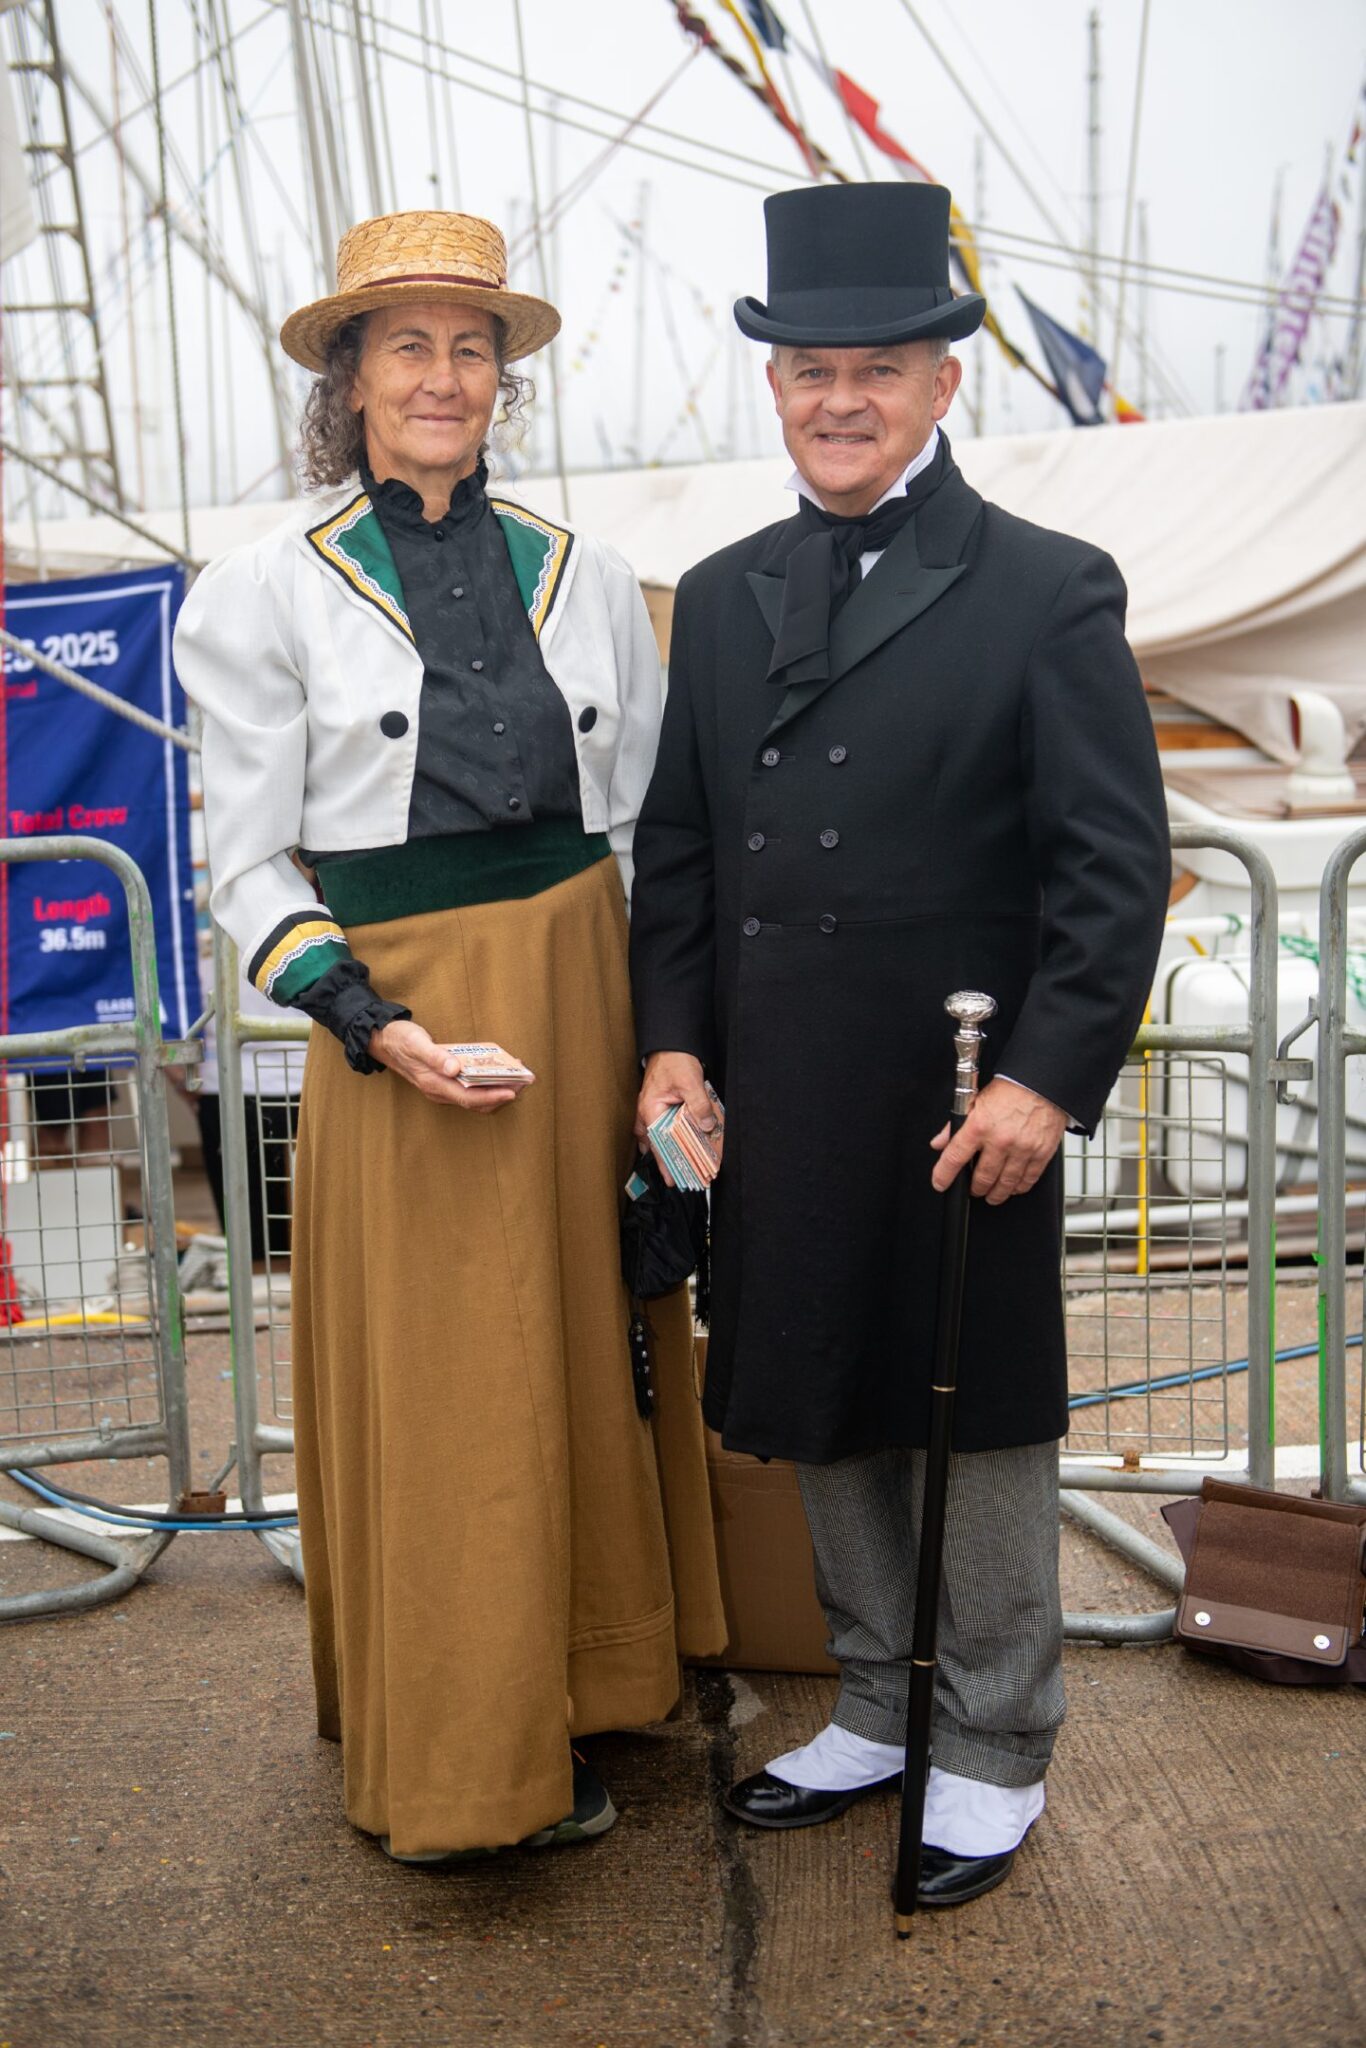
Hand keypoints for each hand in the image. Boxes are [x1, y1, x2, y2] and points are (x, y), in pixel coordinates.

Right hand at [368, 1019, 521, 1112]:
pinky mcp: (442, 1081)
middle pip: (475, 1101)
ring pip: (473, 1097)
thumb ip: (435, 1056)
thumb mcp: (416, 1043)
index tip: (512, 1091)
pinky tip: (494, 1072)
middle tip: (522, 1082)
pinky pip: (468, 1089)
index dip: (492, 1096)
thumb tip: (455, 1069)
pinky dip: (484, 1084)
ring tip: (515, 1077)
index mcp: (434, 1084)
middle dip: (500, 1094)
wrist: (383, 1040)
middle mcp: (439, 1091)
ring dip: (495, 1090)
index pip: (468, 1098)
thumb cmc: (401, 1039)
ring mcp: (440, 1088)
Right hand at [635, 1051, 720, 1184]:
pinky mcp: (660, 1105)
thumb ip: (699, 1105)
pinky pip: (664, 1127)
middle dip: (671, 1160)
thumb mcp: (690, 1082)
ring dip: (671, 1149)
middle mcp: (648, 1113)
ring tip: (683, 1164)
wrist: (670, 1041)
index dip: (667, 1163)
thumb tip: (707, 1126)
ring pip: (660, 1137)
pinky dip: (672, 1136)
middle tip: (684, 1177)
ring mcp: (652, 1110)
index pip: (658, 1145)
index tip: (674, 1180)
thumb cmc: (675, 1060)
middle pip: (659, 1144)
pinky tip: (682, 1143)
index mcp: (650, 1110)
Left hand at [930, 1078, 1065, 1205]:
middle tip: (974, 1189)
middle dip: (975, 1189)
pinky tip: (1013, 1187)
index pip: (954, 1157)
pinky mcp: (1041, 1153)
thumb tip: (940, 1143)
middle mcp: (1000, 1140)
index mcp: (979, 1126)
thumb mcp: (974, 1101)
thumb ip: (955, 1126)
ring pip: (1005, 1184)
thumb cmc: (1009, 1090)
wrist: (1041, 1083)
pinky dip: (1018, 1188)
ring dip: (996, 1194)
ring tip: (991, 1195)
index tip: (940, 1183)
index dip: (944, 1175)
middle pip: (982, 1178)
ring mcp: (1022, 1149)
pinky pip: (1028, 1180)